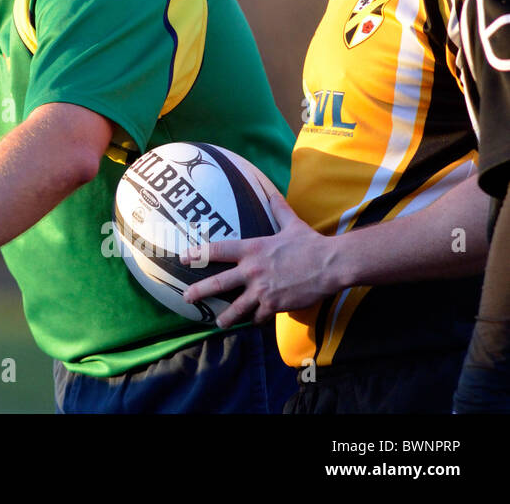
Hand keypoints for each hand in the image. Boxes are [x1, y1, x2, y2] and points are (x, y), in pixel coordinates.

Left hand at [180, 182, 338, 327]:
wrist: (330, 265)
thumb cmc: (311, 243)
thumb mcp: (292, 224)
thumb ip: (279, 209)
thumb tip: (272, 192)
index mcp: (252, 249)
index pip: (217, 250)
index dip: (198, 253)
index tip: (184, 257)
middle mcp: (252, 270)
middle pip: (218, 283)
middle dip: (200, 291)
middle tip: (186, 298)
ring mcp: (262, 290)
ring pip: (237, 308)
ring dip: (226, 317)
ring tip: (218, 322)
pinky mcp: (274, 305)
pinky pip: (259, 316)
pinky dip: (256, 319)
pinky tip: (254, 321)